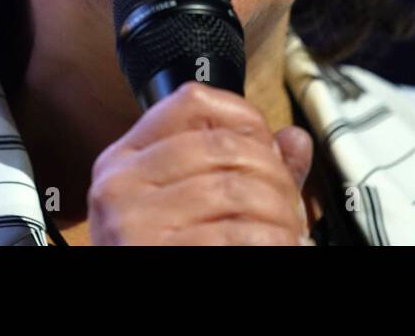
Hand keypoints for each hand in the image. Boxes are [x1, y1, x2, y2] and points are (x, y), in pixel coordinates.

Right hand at [87, 82, 313, 244]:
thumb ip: (245, 168)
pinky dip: (273, 242)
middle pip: (222, 145)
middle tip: (290, 203)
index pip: (191, 102)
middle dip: (274, 173)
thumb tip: (296, 140)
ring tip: (288, 232)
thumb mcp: (191, 206)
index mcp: (124, 159)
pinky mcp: (153, 254)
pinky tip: (279, 248)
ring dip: (280, 213)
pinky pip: (237, 236)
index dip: (243, 117)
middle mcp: (119, 184)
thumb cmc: (165, 254)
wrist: (133, 312)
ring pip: (236, 190)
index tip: (267, 147)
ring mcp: (131, 222)